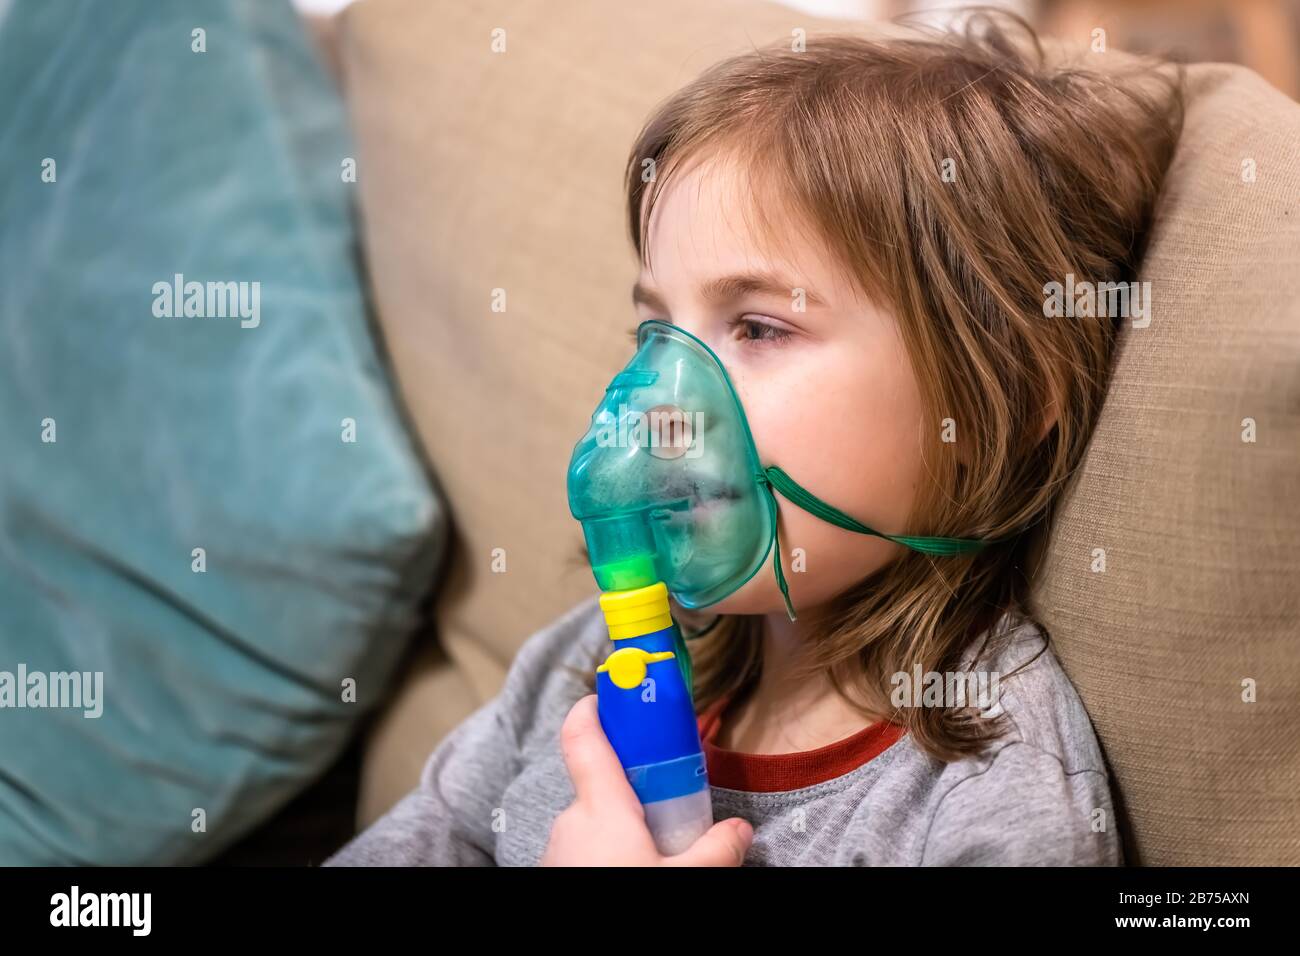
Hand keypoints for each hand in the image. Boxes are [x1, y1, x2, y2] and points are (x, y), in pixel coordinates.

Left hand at [540, 695, 753, 865]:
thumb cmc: (633, 900)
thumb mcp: (687, 879)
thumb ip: (717, 849)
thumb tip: (741, 830)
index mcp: (601, 806)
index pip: (583, 735)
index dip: (594, 707)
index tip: (613, 695)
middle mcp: (570, 821)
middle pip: (600, 786)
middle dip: (634, 793)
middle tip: (672, 808)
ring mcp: (556, 852)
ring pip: (592, 825)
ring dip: (622, 832)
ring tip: (659, 857)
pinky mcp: (553, 876)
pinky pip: (583, 854)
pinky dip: (607, 858)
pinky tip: (634, 875)